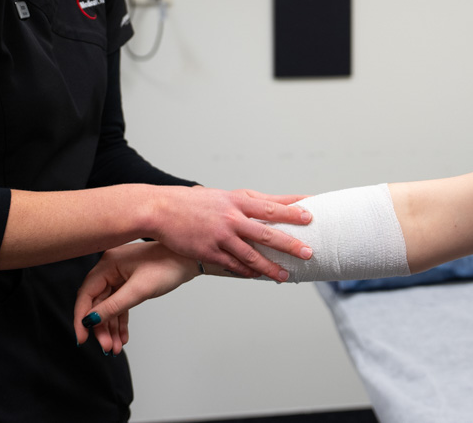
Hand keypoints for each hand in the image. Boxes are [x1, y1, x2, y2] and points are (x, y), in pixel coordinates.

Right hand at [74, 241, 196, 354]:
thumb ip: (114, 306)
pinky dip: (120, 320)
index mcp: (108, 263)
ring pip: (108, 306)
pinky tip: (122, 337)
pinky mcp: (129, 281)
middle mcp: (110, 267)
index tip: (82, 339)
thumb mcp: (139, 290)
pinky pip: (120, 304)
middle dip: (100, 327)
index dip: (81, 318)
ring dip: (111, 328)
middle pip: (97, 303)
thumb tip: (90, 321)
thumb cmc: (168, 266)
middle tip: (106, 347)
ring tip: (115, 348)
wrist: (190, 260)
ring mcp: (120, 275)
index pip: (86, 294)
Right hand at [147, 186, 312, 281]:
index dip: (292, 211)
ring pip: (251, 255)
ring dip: (271, 267)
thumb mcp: (224, 196)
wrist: (162, 210)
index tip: (311, 215)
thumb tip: (274, 206)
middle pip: (266, 232)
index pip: (271, 206)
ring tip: (285, 276)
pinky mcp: (209, 251)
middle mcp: (232, 218)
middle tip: (308, 252)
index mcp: (238, 201)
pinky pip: (233, 265)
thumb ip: (248, 202)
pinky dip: (247, 272)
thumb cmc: (195, 202)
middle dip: (289, 244)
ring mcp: (221, 236)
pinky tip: (258, 276)